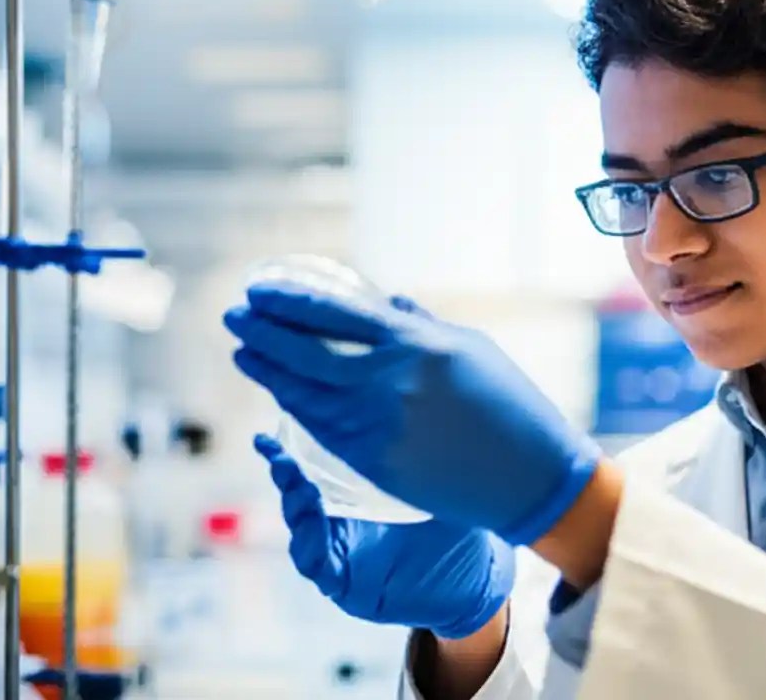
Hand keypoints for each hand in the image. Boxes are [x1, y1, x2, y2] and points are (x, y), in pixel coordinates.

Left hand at [225, 285, 603, 544]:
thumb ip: (421, 326)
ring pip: (304, 393)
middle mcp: (388, 380)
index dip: (288, 299)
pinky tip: (278, 394)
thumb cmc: (510, 405)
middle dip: (262, 331)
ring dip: (268, 371)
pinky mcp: (374, 462)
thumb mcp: (470, 348)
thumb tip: (387, 303)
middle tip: (235, 317)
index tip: (260, 289)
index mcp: (414, 343)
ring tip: (242, 352)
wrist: (529, 475)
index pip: (333, 311)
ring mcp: (377, 424)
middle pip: (304, 351)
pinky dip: (294, 408)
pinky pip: (320, 429)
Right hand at [255, 434, 513, 638]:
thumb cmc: (459, 525)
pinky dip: (311, 547)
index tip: (272, 435)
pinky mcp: (350, 589)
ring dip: (295, 508)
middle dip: (285, 476)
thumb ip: (415, 453)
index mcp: (356, 499)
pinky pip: (320, 569)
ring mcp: (343, 558)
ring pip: (303, 534)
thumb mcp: (437, 482)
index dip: (288, 455)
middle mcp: (342, 527)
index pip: (312, 473)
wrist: (483, 578)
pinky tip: (312, 528)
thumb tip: (407, 397)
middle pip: (299, 499)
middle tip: (278, 455)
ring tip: (298, 486)